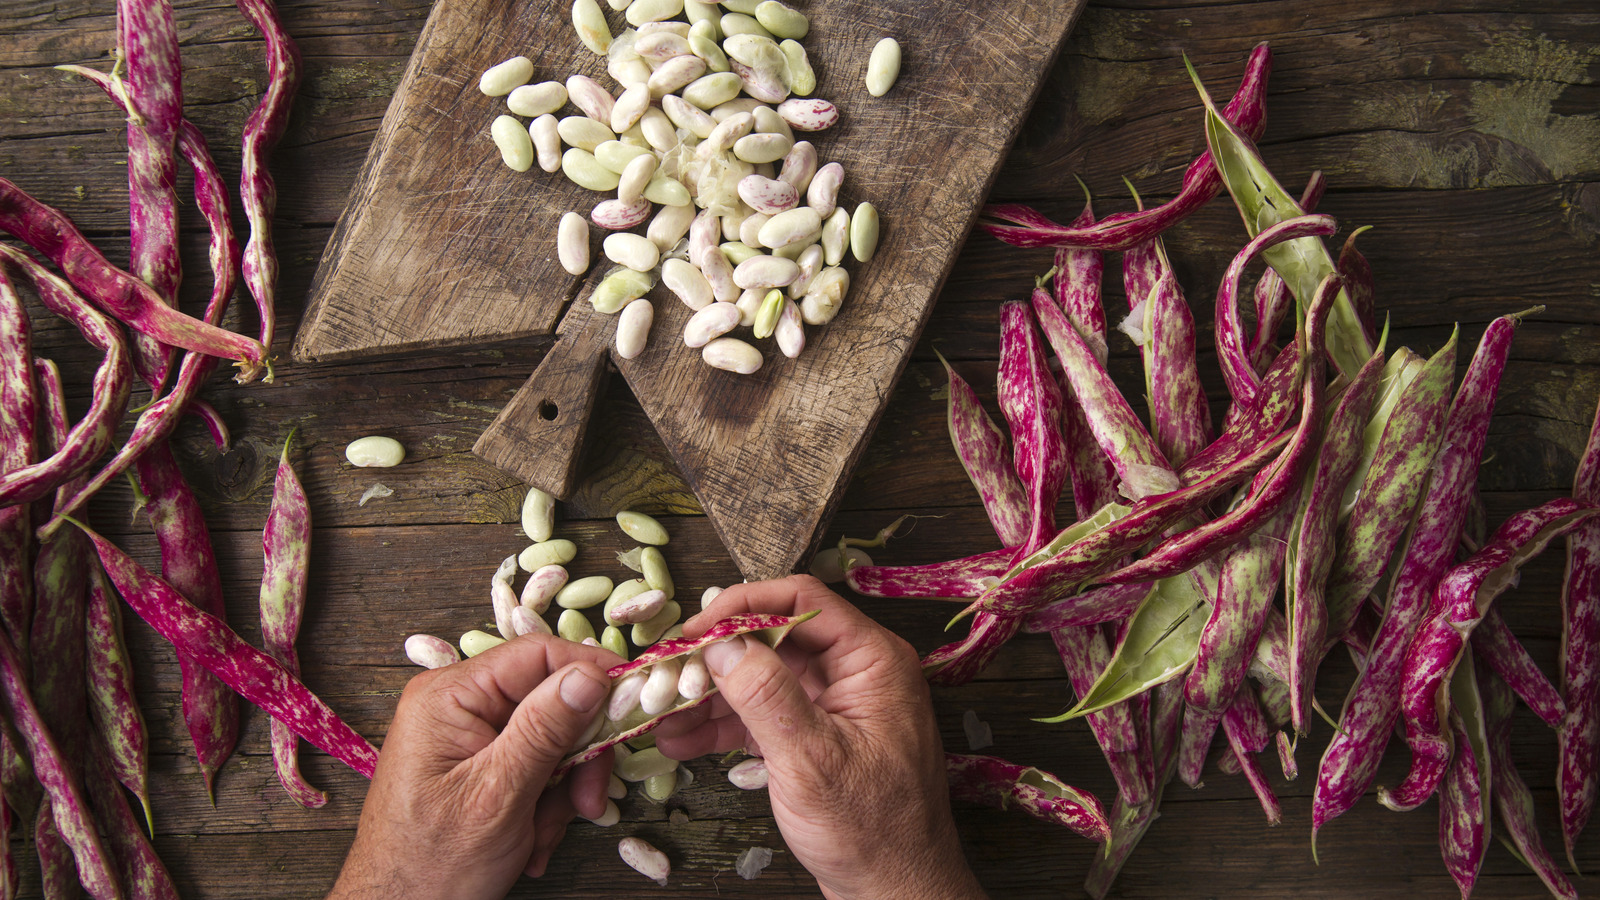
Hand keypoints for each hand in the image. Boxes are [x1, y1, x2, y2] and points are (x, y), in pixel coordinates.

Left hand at [328, 634, 618, 899]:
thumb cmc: (432, 865)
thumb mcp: (498, 795)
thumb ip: (545, 730)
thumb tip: (592, 674)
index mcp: (450, 696)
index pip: (537, 654)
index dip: (590, 675)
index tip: (632, 705)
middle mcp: (458, 705)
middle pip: (551, 699)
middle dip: (575, 756)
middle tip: (586, 801)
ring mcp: (469, 736)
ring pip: (551, 739)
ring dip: (562, 791)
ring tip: (542, 834)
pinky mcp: (481, 765)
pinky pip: (536, 766)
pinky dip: (546, 805)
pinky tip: (529, 841)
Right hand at [654, 575, 985, 899]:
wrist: (896, 892)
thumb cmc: (874, 831)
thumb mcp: (813, 759)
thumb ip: (766, 695)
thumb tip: (722, 644)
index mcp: (872, 660)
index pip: (801, 600)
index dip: (741, 606)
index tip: (694, 629)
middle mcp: (855, 672)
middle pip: (773, 638)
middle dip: (715, 656)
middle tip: (664, 672)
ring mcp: (833, 705)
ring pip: (760, 677)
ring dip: (709, 694)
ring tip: (658, 712)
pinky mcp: (815, 736)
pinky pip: (762, 714)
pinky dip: (722, 725)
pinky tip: (680, 739)